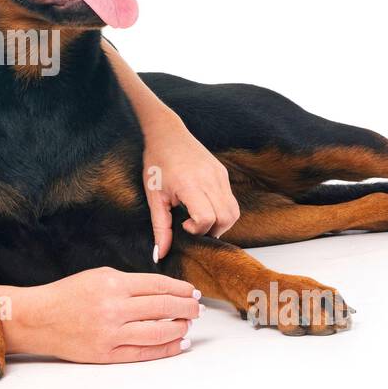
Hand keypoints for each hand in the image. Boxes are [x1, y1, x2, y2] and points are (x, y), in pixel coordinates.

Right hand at [20, 267, 202, 362]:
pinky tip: (179, 343)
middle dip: (186, 308)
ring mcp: (111, 333)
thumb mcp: (98, 276)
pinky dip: (166, 348)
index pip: (158, 285)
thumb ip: (129, 283)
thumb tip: (163, 292)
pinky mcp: (106, 354)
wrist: (38, 318)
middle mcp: (114, 308)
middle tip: (198, 308)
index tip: (192, 292)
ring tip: (189, 324)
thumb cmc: (67, 294)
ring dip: (180, 328)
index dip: (180, 289)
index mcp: (112, 283)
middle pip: (162, 308)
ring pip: (157, 332)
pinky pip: (144, 352)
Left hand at [142, 115, 240, 259]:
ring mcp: (219, 176)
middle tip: (193, 226)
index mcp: (190, 184)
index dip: (197, 230)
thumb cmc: (157, 163)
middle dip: (212, 231)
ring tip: (200, 218)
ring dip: (220, 223)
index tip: (184, 225)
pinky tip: (204, 206)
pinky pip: (231, 200)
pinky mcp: (223, 174)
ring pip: (233, 211)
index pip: (207, 218)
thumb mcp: (154, 197)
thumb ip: (160, 227)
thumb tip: (160, 254)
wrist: (167, 134)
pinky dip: (222, 211)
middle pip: (225, 218)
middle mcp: (209, 179)